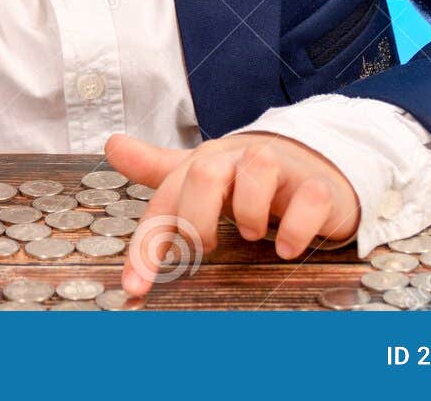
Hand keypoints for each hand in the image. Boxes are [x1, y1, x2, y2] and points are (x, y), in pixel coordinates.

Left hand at [104, 130, 360, 295]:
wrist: (310, 161)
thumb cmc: (246, 176)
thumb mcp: (200, 173)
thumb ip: (155, 168)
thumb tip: (112, 145)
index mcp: (207, 161)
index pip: (166, 198)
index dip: (148, 244)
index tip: (135, 285)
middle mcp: (240, 159)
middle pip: (204, 172)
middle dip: (196, 218)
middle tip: (207, 245)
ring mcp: (282, 168)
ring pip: (259, 169)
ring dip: (250, 211)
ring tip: (253, 234)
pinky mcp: (318, 186)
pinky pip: (308, 197)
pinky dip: (295, 227)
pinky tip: (286, 247)